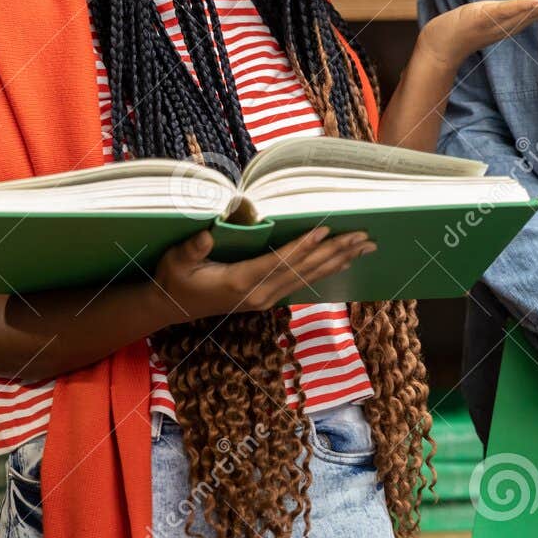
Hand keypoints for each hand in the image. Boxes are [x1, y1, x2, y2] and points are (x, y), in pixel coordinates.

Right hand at [152, 226, 374, 320]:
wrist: (172, 307)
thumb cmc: (175, 279)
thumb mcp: (177, 262)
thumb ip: (192, 250)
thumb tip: (206, 235)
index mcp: (240, 282)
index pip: (279, 262)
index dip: (303, 246)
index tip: (326, 230)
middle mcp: (260, 293)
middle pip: (304, 270)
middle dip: (335, 252)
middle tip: (364, 237)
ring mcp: (265, 298)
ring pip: (308, 277)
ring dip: (338, 260)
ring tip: (364, 246)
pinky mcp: (267, 297)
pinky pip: (301, 281)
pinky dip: (324, 269)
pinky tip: (342, 261)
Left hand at [417, 0, 537, 69]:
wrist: (445, 41)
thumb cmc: (469, 26)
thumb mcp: (497, 16)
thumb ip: (513, 11)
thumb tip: (528, 4)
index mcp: (520, 17)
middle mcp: (516, 20)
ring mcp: (504, 19)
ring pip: (534, 7)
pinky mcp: (490, 16)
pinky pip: (511, 10)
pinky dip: (527, 6)